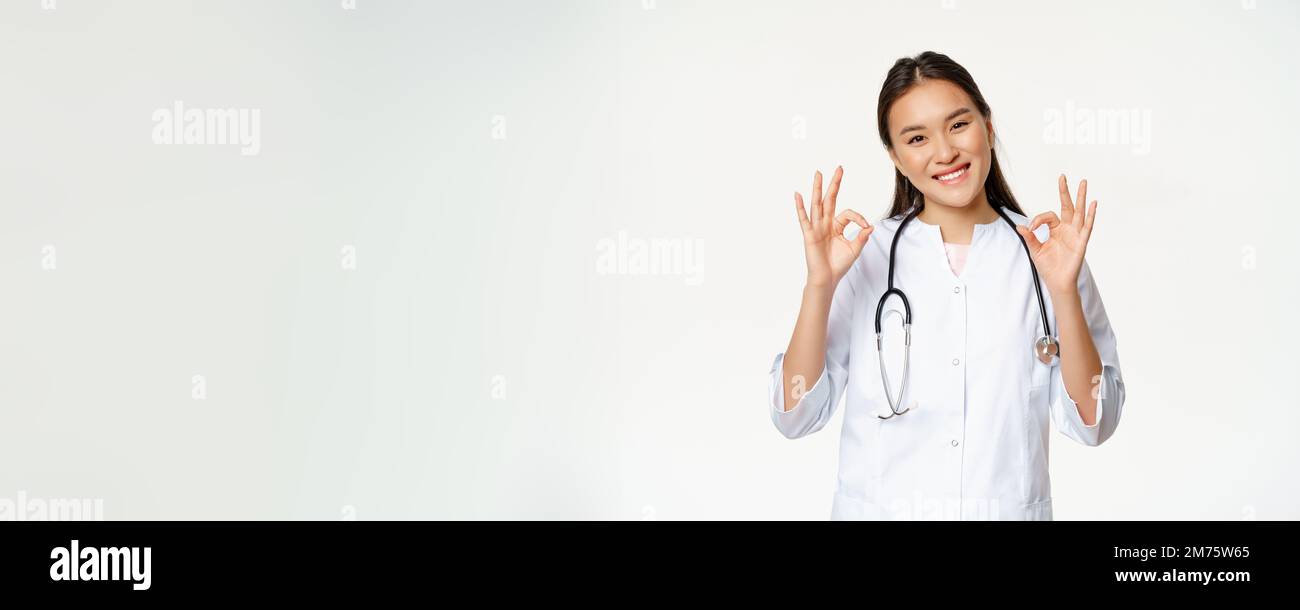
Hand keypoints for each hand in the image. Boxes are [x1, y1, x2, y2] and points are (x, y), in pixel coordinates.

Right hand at [794, 166, 872, 287]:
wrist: (827, 278)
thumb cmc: (838, 265)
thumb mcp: (854, 249)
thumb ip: (861, 237)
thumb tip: (870, 226)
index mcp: (836, 226)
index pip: (848, 213)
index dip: (858, 217)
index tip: (865, 226)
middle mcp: (825, 224)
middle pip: (830, 199)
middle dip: (834, 184)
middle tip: (839, 169)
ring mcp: (816, 228)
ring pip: (817, 204)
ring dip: (818, 189)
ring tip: (818, 174)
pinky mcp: (809, 235)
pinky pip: (804, 219)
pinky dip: (800, 207)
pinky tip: (798, 195)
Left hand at [1015, 174, 1097, 296]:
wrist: (1057, 282)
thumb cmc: (1048, 266)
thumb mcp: (1035, 250)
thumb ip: (1030, 237)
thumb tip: (1020, 226)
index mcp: (1056, 230)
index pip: (1048, 216)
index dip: (1038, 220)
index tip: (1030, 228)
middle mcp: (1067, 229)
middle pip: (1067, 206)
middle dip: (1065, 192)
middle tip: (1063, 177)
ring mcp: (1076, 234)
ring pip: (1079, 212)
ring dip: (1081, 197)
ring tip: (1083, 183)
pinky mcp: (1082, 242)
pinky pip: (1088, 226)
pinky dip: (1091, 215)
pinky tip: (1093, 203)